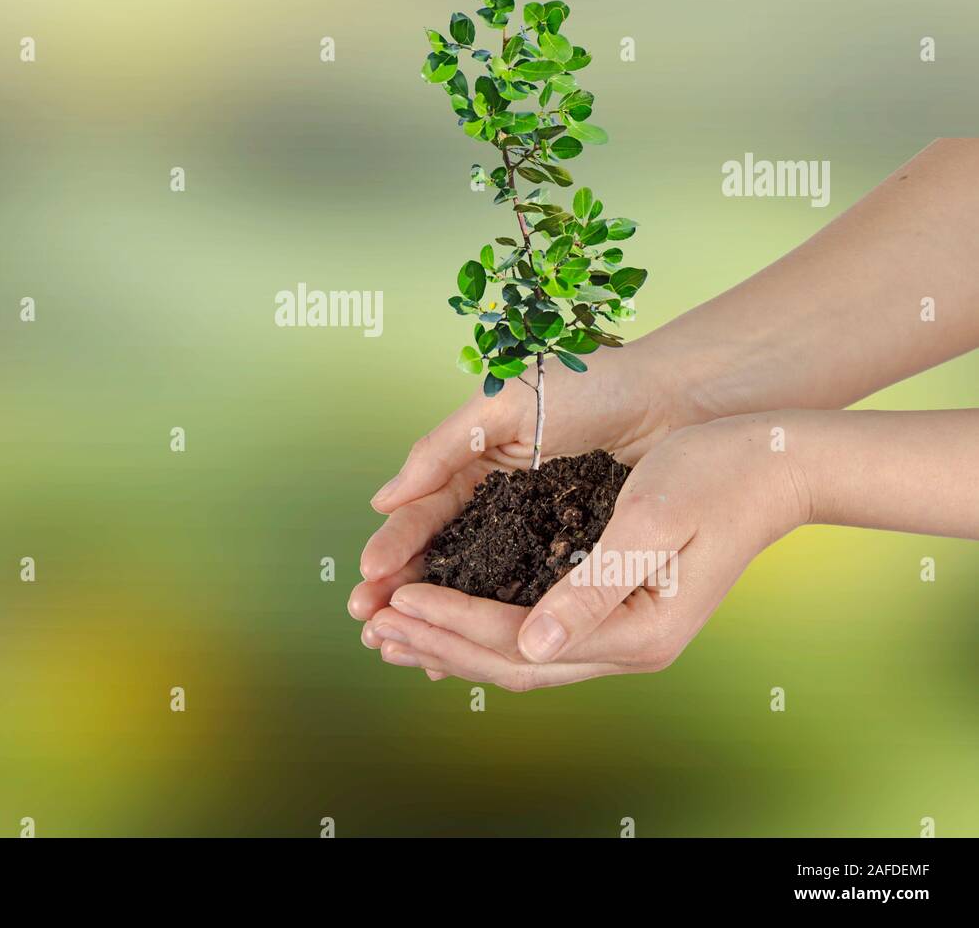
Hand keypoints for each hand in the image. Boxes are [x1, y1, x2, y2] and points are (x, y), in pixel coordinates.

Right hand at [349, 344, 704, 630]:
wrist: (672, 397)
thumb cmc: (589, 385)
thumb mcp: (504, 406)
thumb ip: (442, 448)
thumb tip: (383, 500)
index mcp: (469, 466)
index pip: (421, 515)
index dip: (393, 548)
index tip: (368, 581)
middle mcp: (492, 505)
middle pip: (437, 558)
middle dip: (400, 592)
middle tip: (368, 628)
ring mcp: (529, 534)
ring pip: (476, 585)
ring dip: (439, 618)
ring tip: (403, 651)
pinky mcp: (570, 557)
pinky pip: (528, 597)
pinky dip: (499, 623)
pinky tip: (470, 655)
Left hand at [363, 413, 810, 688]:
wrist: (772, 466)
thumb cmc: (716, 476)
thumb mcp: (652, 522)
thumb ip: (592, 588)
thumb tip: (531, 646)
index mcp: (635, 631)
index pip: (516, 640)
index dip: (450, 622)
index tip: (395, 601)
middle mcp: (625, 646)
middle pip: (508, 662)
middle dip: (436, 642)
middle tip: (372, 626)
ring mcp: (620, 634)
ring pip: (517, 656)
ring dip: (451, 644)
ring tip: (393, 634)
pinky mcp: (612, 610)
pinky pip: (532, 635)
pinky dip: (481, 629)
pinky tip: (448, 620)